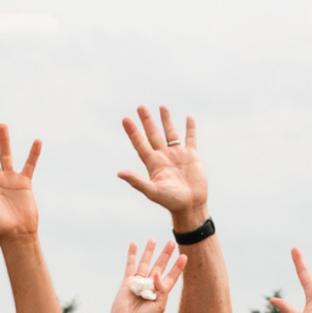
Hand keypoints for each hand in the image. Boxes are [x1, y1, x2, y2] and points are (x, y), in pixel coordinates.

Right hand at [101, 239, 181, 312]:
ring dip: (149, 251)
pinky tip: (134, 244)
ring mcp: (139, 283)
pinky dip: (132, 255)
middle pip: (160, 266)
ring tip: (153, 240)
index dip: (178, 267)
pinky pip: (131, 266)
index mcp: (160, 294)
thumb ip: (162, 288)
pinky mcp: (127, 282)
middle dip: (166, 255)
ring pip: (145, 263)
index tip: (184, 256)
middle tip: (172, 242)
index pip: (171, 277)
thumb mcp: (159, 306)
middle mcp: (150, 287)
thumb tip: (157, 272)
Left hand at [115, 105, 208, 224]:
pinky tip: (189, 118)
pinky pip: (190, 138)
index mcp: (153, 163)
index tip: (125, 119)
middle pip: (153, 134)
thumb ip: (137, 181)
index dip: (133, 132)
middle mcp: (164, 156)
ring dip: (166, 120)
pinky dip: (190, 128)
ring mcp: (177, 155)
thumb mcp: (152, 191)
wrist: (191, 205)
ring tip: (162, 106)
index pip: (140, 144)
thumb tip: (119, 173)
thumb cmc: (171, 201)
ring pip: (171, 133)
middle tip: (140, 106)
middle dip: (147, 121)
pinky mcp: (191, 156)